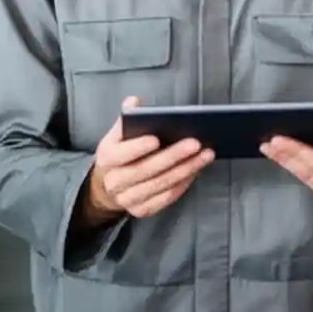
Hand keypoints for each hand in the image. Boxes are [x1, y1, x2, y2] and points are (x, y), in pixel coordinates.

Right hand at [81, 96, 215, 224]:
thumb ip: (127, 118)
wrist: (107, 186)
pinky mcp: (141, 210)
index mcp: (107, 158)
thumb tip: (134, 101)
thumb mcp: (117, 135)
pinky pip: (165, 198)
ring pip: (159, 185)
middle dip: (172, 157)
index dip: (137, 147)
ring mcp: (127, 199)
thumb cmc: (119, 154)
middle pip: (145, 171)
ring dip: (185, 170)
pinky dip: (183, 184)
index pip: (120, 154)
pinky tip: (197, 170)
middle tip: (195, 144)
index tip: (156, 138)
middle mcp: (114, 181)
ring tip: (205, 155)